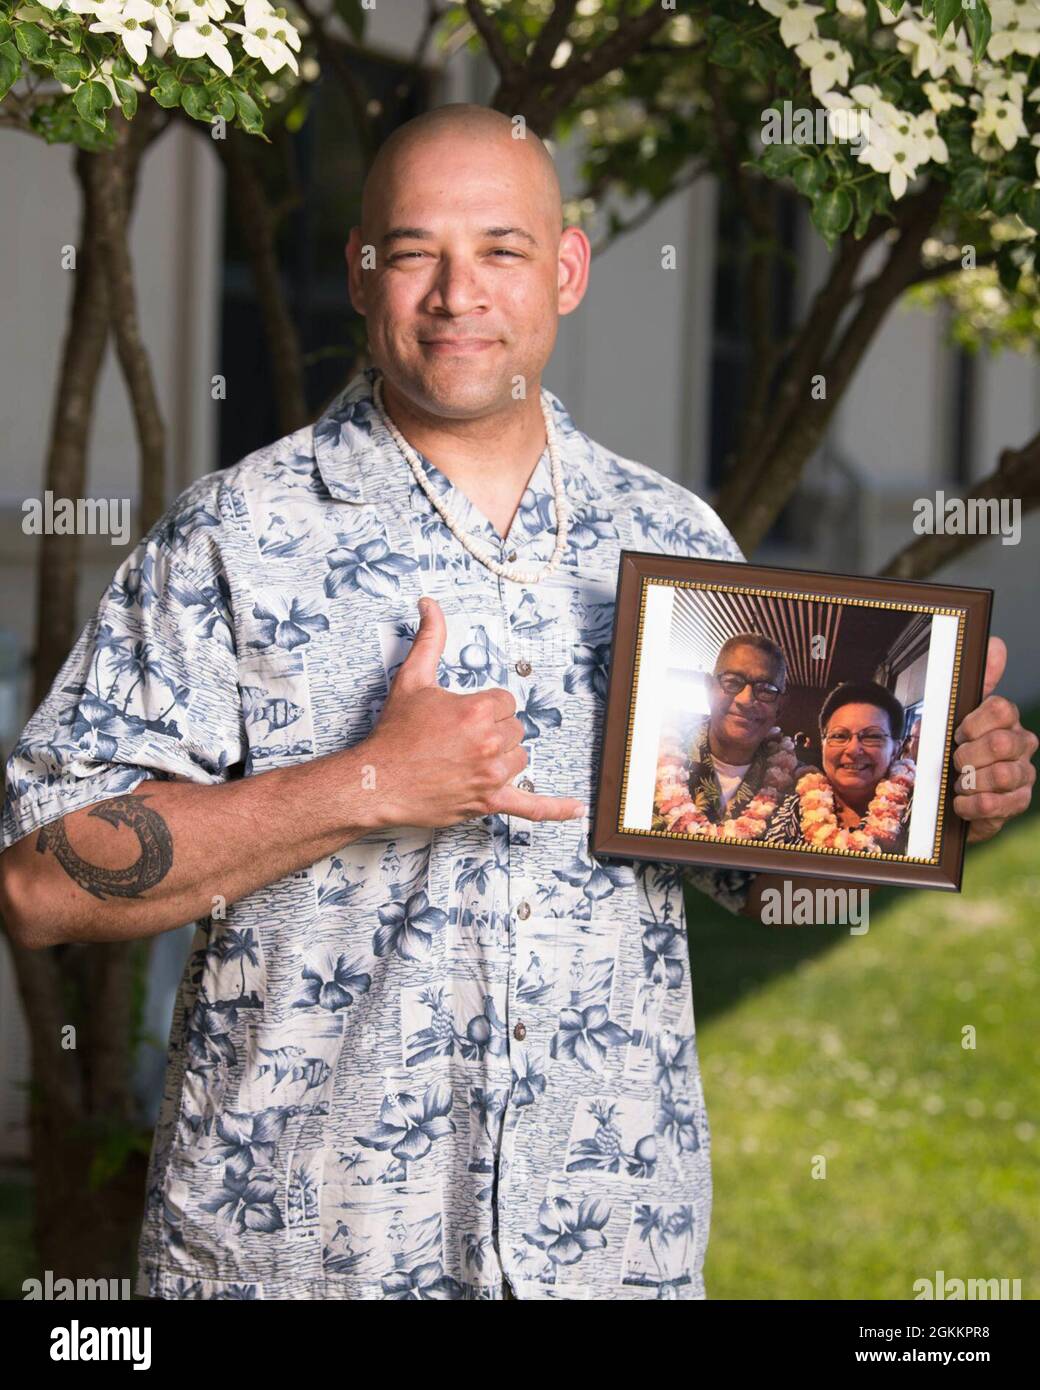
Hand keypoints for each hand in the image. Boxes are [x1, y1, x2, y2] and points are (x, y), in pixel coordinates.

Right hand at [361, 596, 586, 830]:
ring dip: (502, 759)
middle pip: (515, 730)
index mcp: (477, 711)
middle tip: (459, 738)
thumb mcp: (412, 679)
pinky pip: (530, 807)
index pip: (506, 702)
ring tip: (469, 759)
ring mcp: (490, 775)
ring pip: (519, 760)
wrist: (377, 780)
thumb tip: (430, 605)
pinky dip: (554, 809)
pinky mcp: (488, 801)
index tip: (464, 716)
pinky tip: (575, 811)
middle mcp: (489, 743)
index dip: (487, 708)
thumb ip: (429, 639)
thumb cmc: (394, 734)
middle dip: (493, 732)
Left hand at [952, 637, 1037, 843]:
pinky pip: (997, 805)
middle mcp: (1022, 745)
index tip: (958, 734)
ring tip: (959, 784)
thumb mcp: (955, 715)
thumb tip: (996, 644)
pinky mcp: (1017, 804)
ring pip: (1002, 775)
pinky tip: (961, 803)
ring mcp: (1023, 776)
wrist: (951, 793)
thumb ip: (978, 681)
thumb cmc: (956, 751)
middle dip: (969, 756)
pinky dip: (972, 805)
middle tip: (956, 762)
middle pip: (1001, 744)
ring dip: (971, 782)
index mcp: (1007, 720)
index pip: (1000, 709)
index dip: (973, 724)